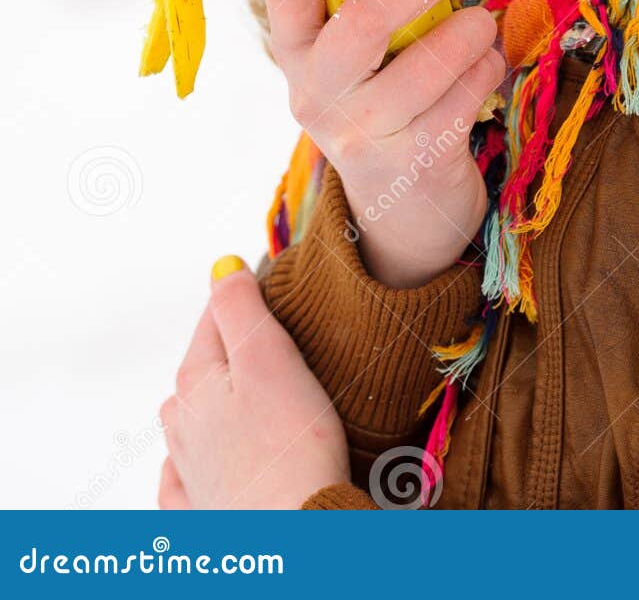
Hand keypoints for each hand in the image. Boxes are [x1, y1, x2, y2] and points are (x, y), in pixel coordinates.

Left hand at [158, 261, 349, 509]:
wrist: (294, 536)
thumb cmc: (289, 448)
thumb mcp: (267, 357)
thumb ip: (240, 308)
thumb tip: (222, 267)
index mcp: (194, 383)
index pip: (214, 318)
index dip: (246, 298)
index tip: (279, 289)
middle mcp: (181, 426)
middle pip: (202, 370)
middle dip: (233, 352)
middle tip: (279, 345)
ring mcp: (190, 473)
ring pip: (192, 423)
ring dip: (216, 405)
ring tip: (255, 399)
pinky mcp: (205, 513)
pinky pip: (188, 481)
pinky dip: (198, 464)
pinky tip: (208, 464)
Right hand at [264, 0, 505, 287]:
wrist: (401, 208)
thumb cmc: (385, 96)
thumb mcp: (355, 52)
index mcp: (294, 49)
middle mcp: (316, 92)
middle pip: (362, 22)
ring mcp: (362, 134)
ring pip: (425, 65)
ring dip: (468, 31)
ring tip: (481, 22)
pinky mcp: (414, 163)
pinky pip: (463, 99)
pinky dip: (487, 70)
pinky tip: (487, 64)